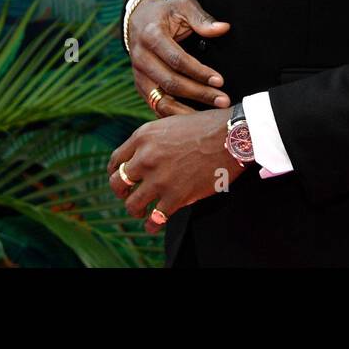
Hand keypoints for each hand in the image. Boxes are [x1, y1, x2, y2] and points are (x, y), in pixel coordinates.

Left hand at [107, 108, 247, 233]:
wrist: (232, 136)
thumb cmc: (208, 127)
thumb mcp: (172, 123)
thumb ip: (154, 139)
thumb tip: (142, 155)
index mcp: (144, 136)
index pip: (116, 160)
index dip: (115, 172)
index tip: (120, 178)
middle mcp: (146, 157)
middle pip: (117, 183)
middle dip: (121, 192)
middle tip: (128, 195)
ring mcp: (160, 179)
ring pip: (132, 204)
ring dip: (135, 210)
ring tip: (142, 212)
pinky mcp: (176, 197)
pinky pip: (154, 219)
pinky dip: (152, 225)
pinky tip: (154, 224)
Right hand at [129, 0, 231, 114]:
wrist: (138, 20)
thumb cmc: (167, 13)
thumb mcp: (184, 7)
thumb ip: (202, 19)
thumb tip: (223, 28)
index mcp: (151, 35)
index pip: (177, 60)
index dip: (199, 72)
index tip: (220, 81)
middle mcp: (141, 57)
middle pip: (170, 83)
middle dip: (198, 94)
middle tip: (222, 100)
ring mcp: (138, 74)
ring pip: (160, 100)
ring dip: (186, 112)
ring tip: (209, 116)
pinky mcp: (140, 86)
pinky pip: (156, 106)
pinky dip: (174, 116)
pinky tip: (193, 120)